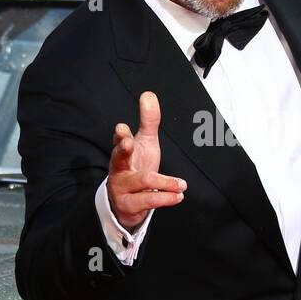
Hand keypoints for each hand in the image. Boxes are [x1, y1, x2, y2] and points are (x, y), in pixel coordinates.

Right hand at [108, 90, 186, 231]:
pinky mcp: (129, 205)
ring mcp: (121, 188)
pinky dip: (166, 197)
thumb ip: (148, 120)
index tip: (122, 128)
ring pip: (143, 181)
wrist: (127, 203)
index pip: (119, 141)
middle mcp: (118, 169)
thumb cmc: (136, 166)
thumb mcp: (144, 143)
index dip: (120, 135)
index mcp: (122, 152)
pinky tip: (178, 195)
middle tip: (128, 142)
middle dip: (123, 149)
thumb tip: (148, 94)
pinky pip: (149, 200)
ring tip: (182, 185)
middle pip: (119, 158)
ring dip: (165, 182)